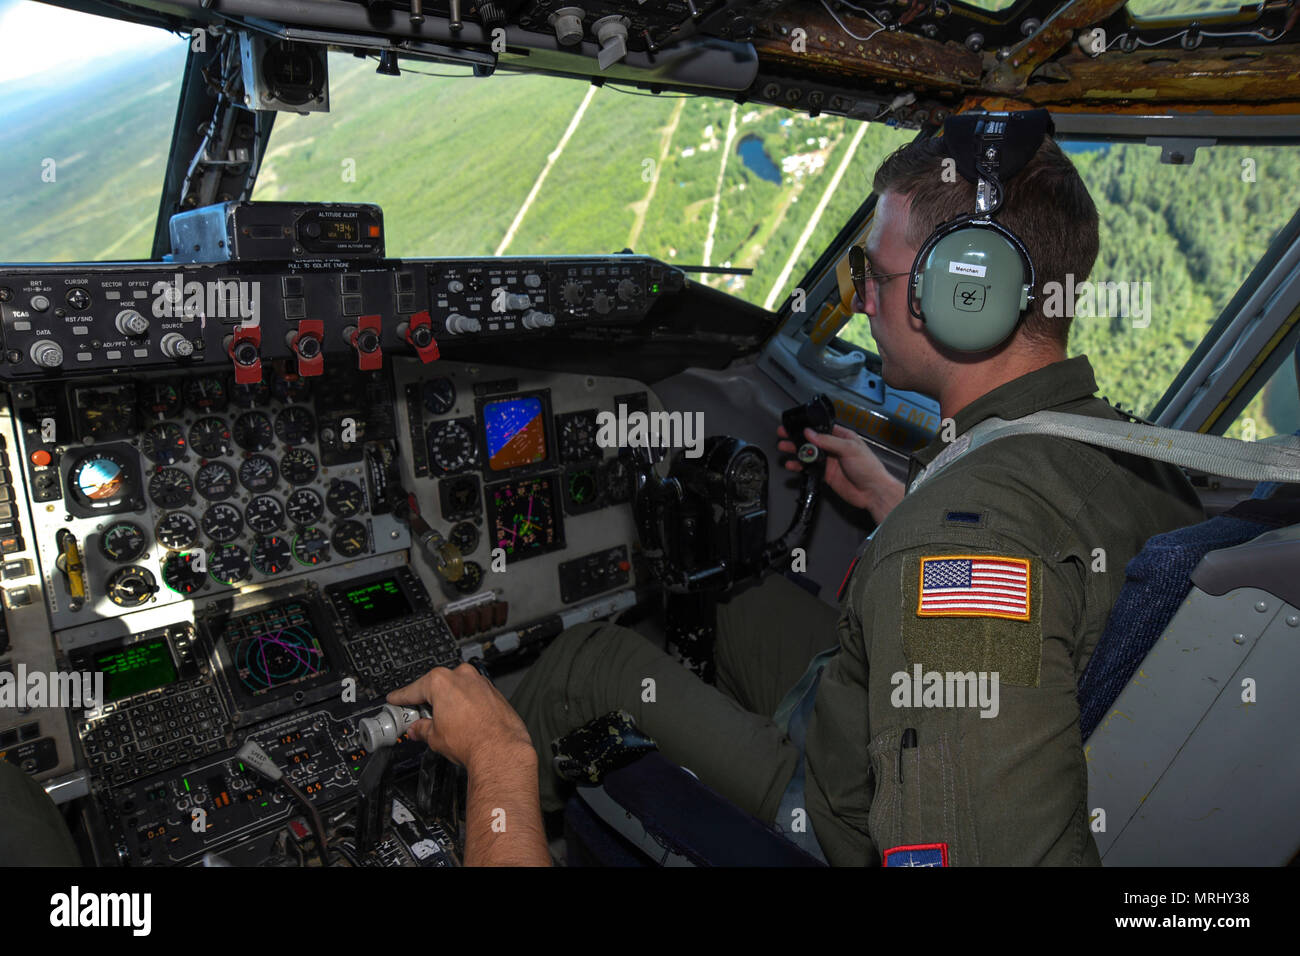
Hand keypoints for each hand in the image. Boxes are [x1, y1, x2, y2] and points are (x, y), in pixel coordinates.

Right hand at [388, 663, 533, 772]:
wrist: (500, 750)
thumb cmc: (471, 740)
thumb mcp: (434, 737)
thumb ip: (422, 729)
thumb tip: (418, 729)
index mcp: (441, 681)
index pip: (414, 689)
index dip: (401, 697)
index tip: (395, 699)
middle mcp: (462, 676)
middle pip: (437, 686)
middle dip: (428, 702)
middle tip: (419, 718)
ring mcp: (480, 682)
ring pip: (457, 689)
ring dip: (449, 703)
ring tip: (445, 724)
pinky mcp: (494, 692)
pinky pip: (473, 695)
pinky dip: (466, 705)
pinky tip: (463, 721)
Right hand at [776, 423, 904, 522]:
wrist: (872, 491)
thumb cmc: (869, 468)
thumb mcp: (849, 448)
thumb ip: (828, 441)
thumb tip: (811, 433)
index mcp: (843, 437)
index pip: (822, 428)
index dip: (808, 427)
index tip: (795, 425)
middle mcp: (835, 448)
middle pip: (812, 441)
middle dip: (797, 437)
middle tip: (784, 434)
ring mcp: (830, 462)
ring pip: (809, 454)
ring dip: (796, 451)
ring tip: (784, 447)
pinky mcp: (826, 475)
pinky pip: (809, 469)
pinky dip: (800, 467)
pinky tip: (792, 465)